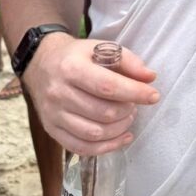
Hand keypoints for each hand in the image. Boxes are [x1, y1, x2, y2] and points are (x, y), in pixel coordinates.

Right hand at [22, 33, 159, 154]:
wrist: (41, 63)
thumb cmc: (77, 56)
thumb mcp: (101, 48)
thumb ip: (128, 61)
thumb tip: (150, 77)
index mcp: (72, 68)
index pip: (108, 86)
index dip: (135, 93)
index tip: (154, 95)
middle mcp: (59, 93)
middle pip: (102, 112)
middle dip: (127, 111)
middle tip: (135, 104)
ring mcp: (53, 115)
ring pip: (93, 133)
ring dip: (119, 129)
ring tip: (128, 117)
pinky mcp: (51, 130)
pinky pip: (81, 147)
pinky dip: (106, 147)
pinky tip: (122, 137)